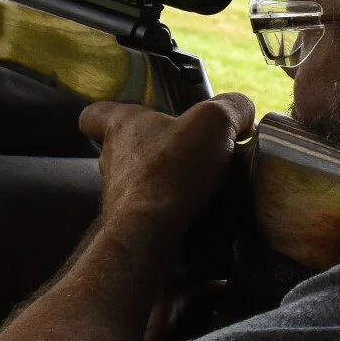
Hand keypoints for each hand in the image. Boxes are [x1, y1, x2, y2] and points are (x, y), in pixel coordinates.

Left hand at [78, 93, 256, 235]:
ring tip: (202, 184)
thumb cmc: (172, 168)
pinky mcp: (131, 224)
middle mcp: (113, 159)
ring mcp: (119, 195)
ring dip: (165, 181)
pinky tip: (201, 211)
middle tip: (189, 150)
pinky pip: (152, 211)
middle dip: (156, 147)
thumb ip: (232, 107)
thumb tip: (244, 112)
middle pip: (125, 146)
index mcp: (122, 125)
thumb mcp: (213, 121)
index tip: (132, 116)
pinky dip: (173, 210)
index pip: (95, 113)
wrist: (152, 233)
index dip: (109, 111)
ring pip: (139, 181)